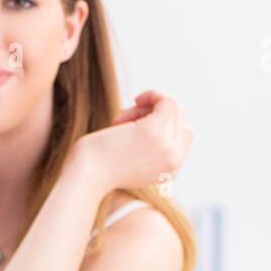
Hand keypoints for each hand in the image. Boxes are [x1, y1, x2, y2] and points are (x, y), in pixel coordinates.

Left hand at [75, 89, 191, 192]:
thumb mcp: (133, 162)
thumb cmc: (101, 167)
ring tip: (121, 121)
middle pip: (178, 120)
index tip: (135, 127)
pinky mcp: (153, 130)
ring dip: (145, 108)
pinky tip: (136, 100)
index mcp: (172, 171)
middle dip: (151, 115)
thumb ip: (151, 148)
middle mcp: (174, 160)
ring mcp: (166, 146)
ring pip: (172, 110)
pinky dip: (153, 95)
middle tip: (123, 122)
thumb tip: (159, 113)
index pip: (184, 135)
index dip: (162, 124)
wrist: (87, 175)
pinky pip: (166, 101)